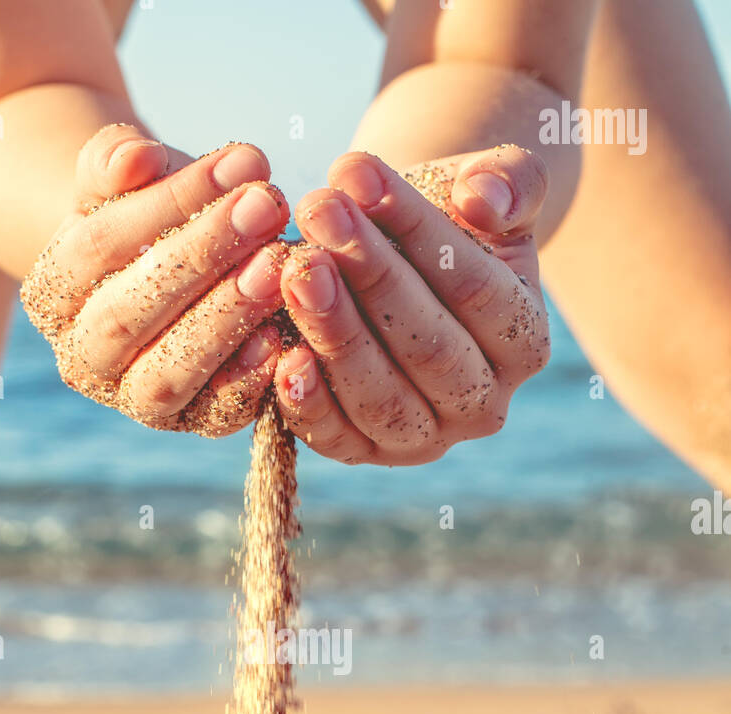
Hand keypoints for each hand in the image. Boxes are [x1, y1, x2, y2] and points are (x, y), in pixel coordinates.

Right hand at [21, 125, 290, 435]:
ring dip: (225, 318)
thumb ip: (117, 158)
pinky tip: (283, 335)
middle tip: (265, 207)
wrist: (182, 269)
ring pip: (167, 373)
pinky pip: (215, 413)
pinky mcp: (192, 424)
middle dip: (201, 258)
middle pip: (128, 315)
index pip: (99, 247)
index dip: (168, 203)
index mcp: (50, 296)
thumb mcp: (128, 177)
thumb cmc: (153, 213)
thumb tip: (135, 159)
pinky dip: (248, 379)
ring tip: (277, 262)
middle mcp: (82, 360)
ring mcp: (134, 402)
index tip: (240, 162)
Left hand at [273, 146, 549, 464]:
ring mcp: (423, 439)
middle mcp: (482, 406)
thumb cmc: (448, 220)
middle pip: (429, 348)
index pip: (476, 288)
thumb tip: (483, 195)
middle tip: (317, 212)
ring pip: (380, 396)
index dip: (418, 229)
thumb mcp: (490, 187)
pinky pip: (334, 437)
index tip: (357, 171)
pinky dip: (305, 401)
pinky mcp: (363, 453)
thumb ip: (508, 180)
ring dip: (333, 332)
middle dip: (370, 277)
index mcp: (525, 344)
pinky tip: (278, 353)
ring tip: (293, 267)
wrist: (401, 264)